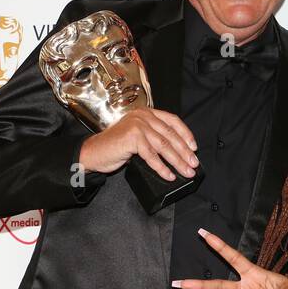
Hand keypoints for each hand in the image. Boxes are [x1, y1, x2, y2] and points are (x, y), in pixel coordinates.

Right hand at [79, 108, 199, 178]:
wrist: (93, 153)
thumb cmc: (116, 147)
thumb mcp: (138, 137)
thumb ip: (154, 137)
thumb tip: (179, 152)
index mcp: (146, 113)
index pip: (172, 121)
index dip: (185, 134)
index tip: (194, 147)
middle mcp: (142, 116)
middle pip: (170, 135)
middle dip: (184, 151)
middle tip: (194, 163)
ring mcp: (137, 126)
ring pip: (163, 145)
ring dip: (177, 161)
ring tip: (186, 171)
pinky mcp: (132, 138)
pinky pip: (151, 155)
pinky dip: (162, 167)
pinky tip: (169, 175)